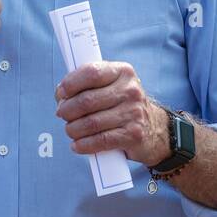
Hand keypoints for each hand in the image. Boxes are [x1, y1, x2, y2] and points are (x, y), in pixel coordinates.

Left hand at [54, 61, 168, 166]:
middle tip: (62, 115)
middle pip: (87, 100)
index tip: (61, 94)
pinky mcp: (134, 135)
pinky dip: (84, 144)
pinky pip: (101, 141)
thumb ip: (89, 85)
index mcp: (123, 72)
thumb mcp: (112, 86)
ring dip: (73, 129)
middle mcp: (131, 90)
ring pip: (91, 123)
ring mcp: (134, 113)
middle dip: (67, 110)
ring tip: (70, 130)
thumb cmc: (123, 105)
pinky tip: (77, 145)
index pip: (91, 72)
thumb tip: (61, 96)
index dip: (70, 84)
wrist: (155, 129)